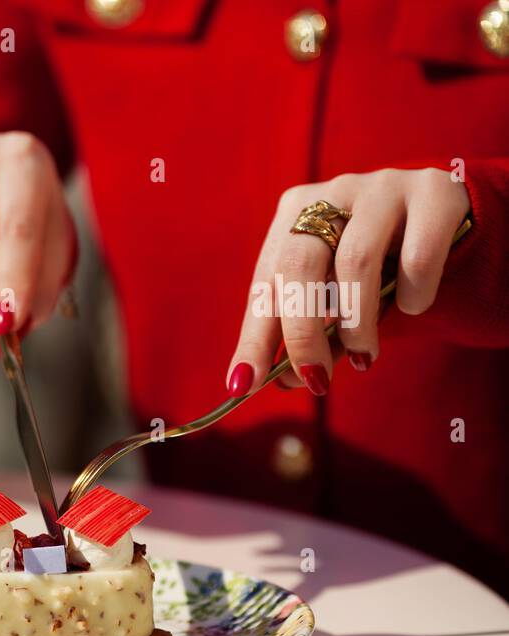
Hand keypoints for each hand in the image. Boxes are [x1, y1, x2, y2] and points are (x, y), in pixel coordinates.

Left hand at [226, 168, 469, 395]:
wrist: (454, 224)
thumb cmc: (380, 267)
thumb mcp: (337, 296)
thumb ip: (306, 332)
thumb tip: (270, 380)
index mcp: (294, 213)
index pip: (265, 281)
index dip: (255, 336)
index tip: (245, 382)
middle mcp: (333, 192)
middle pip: (300, 265)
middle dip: (303, 334)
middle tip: (315, 379)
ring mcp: (383, 187)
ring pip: (356, 261)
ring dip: (356, 323)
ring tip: (364, 354)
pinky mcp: (435, 193)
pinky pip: (417, 257)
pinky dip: (411, 295)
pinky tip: (412, 307)